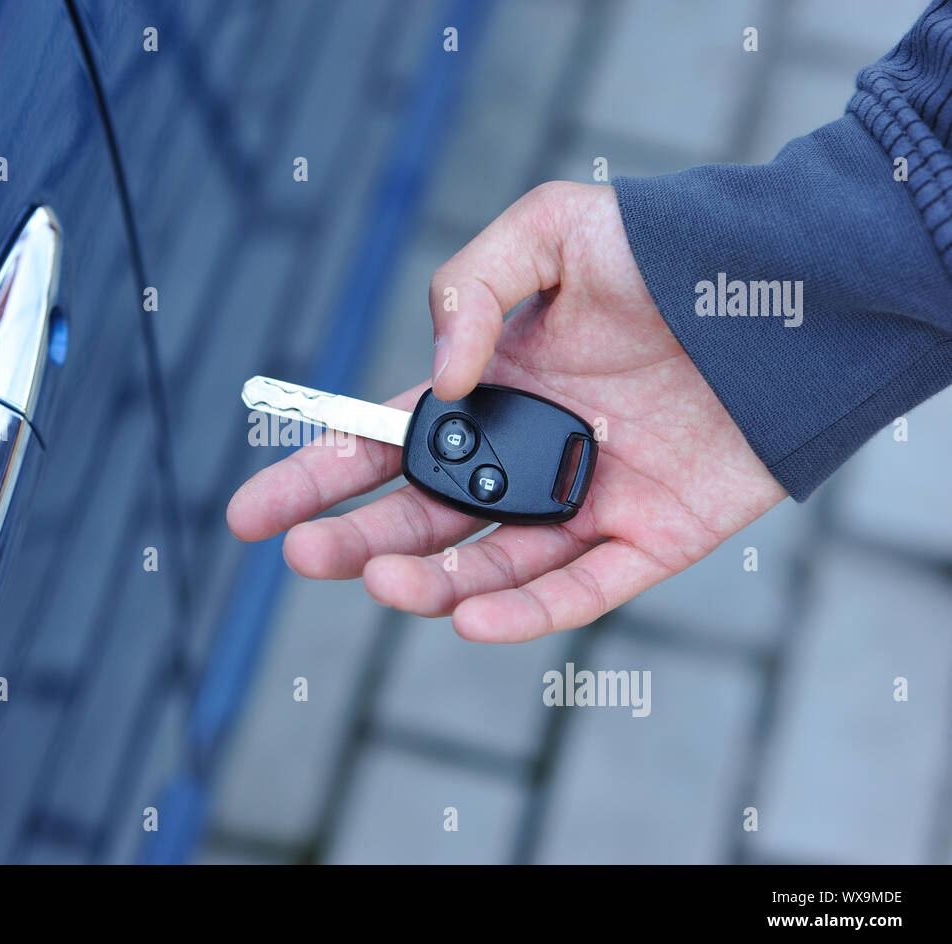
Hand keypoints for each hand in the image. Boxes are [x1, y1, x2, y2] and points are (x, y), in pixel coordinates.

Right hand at [226, 182, 785, 641]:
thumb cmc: (663, 251)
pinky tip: (473, 617)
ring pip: (488, 565)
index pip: (381, 446)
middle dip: (355, 541)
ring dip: (430, 583)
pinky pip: (580, 590)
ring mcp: (584, 500)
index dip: (314, 480)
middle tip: (309, 554)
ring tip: (387, 584)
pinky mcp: (649, 538)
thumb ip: (471, 291)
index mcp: (488, 390)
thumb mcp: (551, 231)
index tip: (252, 516)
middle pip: (421, 517)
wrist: (786, 287)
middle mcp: (525, 454)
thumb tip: (441, 387)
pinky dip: (526, 612)